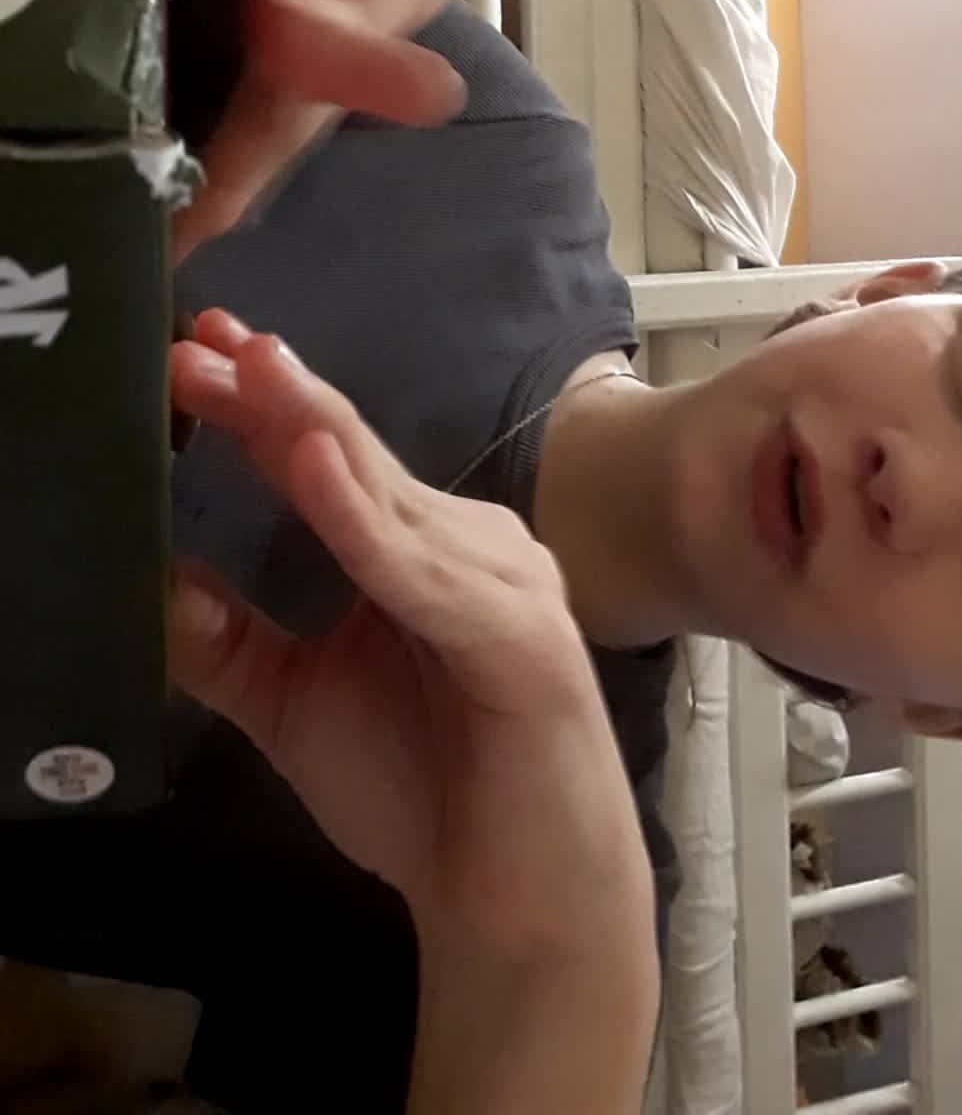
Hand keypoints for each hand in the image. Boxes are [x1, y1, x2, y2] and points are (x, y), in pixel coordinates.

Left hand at [169, 312, 655, 961]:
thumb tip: (156, 577)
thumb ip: (230, 643)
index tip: (195, 354)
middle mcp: (468, 543)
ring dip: (317, 432)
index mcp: (418, 549)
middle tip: (204, 340)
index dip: (262, 408)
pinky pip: (425, 572)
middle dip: (276, 396)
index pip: (330, 462)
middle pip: (356, 457)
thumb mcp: (296, 705)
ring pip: (390, 496)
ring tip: (257, 373)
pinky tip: (317, 470)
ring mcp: (501, 580)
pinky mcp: (521, 635)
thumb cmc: (426, 793)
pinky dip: (368, 522)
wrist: (522, 903)